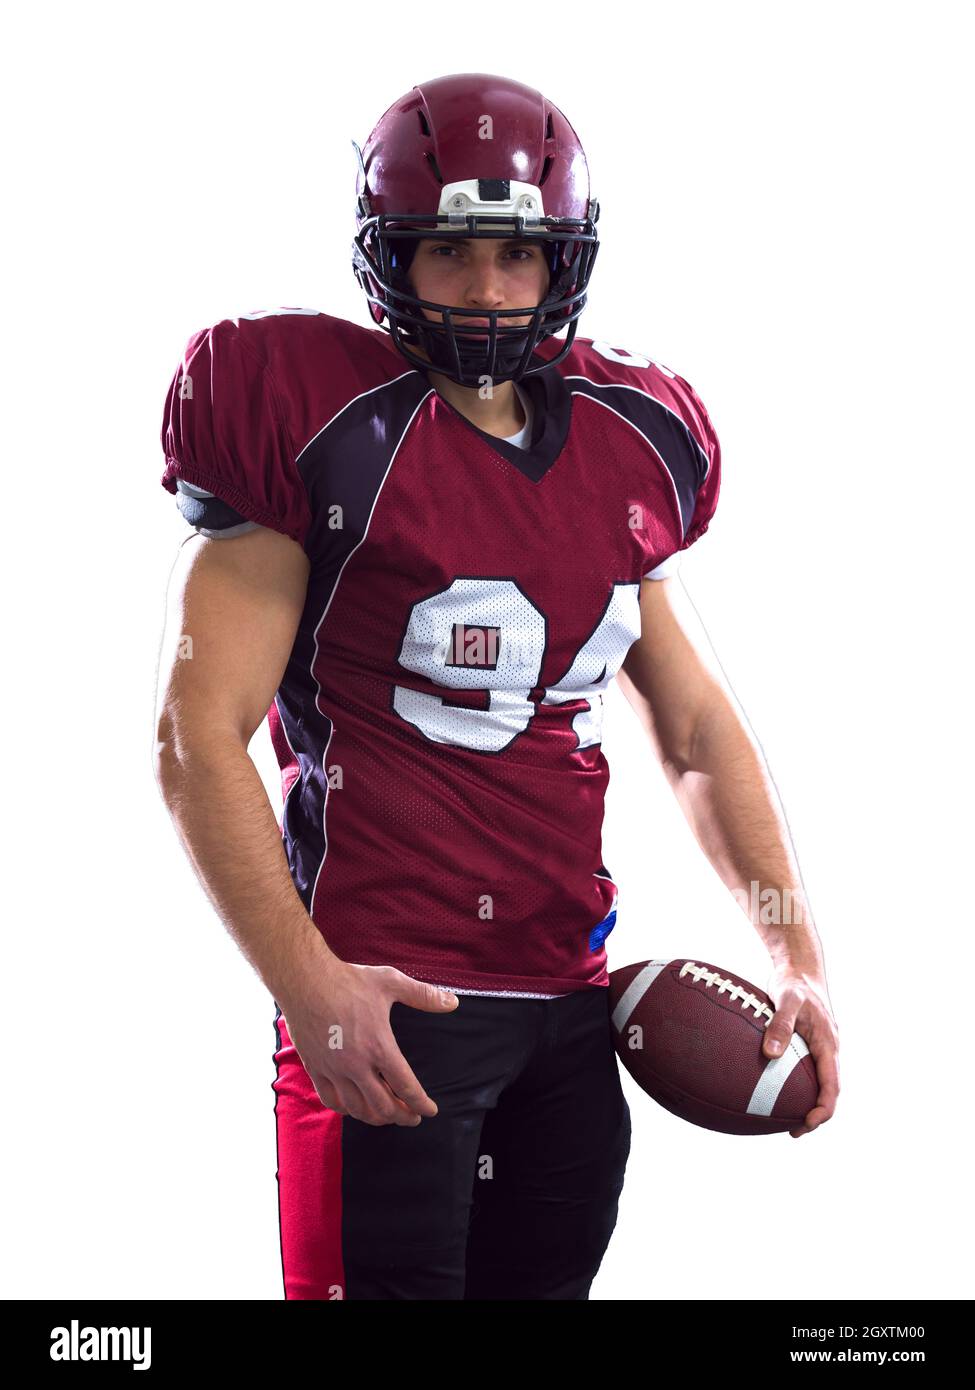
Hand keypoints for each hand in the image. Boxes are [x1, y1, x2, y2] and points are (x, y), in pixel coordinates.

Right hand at [278, 962, 458, 1126]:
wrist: (305, 980)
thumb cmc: (348, 980)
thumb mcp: (390, 983)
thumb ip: (423, 996)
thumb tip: (453, 1003)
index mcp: (379, 1047)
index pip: (406, 1087)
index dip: (421, 1104)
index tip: (430, 1111)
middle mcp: (356, 1065)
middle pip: (383, 1106)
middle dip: (402, 1116)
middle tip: (412, 1117)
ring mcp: (333, 1069)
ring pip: (357, 1109)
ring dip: (376, 1117)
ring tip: (387, 1114)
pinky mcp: (314, 1068)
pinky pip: (331, 1100)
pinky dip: (346, 1109)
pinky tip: (354, 1106)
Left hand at [762, 963, 839, 1138]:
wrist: (801, 966)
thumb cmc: (794, 982)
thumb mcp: (787, 999)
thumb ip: (780, 1025)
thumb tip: (771, 1055)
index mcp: (829, 1044)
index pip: (832, 1087)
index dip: (822, 1111)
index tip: (805, 1125)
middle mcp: (829, 1049)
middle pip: (829, 1091)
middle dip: (815, 1115)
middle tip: (792, 1132)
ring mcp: (821, 1047)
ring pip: (820, 1083)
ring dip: (808, 1103)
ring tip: (783, 1119)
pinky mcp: (810, 1043)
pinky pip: (808, 1071)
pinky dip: (798, 1086)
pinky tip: (774, 1090)